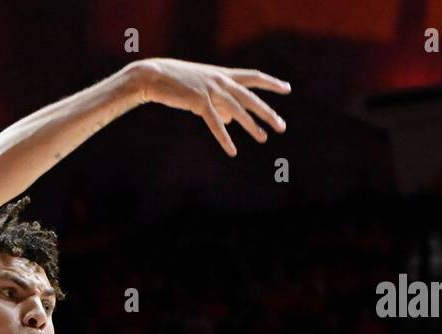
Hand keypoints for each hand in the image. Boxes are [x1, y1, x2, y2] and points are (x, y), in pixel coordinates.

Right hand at [131, 58, 289, 156]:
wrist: (154, 76)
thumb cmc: (176, 83)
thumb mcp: (201, 90)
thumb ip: (219, 103)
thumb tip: (231, 119)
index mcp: (223, 74)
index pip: (254, 77)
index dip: (271, 83)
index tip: (287, 88)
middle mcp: (221, 80)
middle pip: (251, 97)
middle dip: (267, 112)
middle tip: (281, 126)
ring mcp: (211, 90)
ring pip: (237, 110)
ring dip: (251, 126)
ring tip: (263, 138)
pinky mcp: (198, 102)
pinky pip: (215, 124)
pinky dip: (224, 138)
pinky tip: (232, 151)